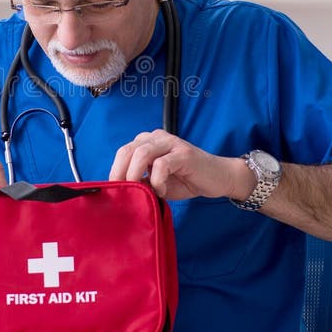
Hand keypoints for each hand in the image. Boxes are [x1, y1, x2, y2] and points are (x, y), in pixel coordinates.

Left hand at [109, 129, 252, 200]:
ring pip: (142, 153)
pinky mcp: (183, 153)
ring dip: (135, 176)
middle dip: (120, 174)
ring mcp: (171, 143)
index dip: (114, 172)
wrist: (218, 178)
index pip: (123, 152)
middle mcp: (156, 137)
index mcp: (147, 142)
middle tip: (122, 193)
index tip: (113, 192)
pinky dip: (157, 181)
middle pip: (127, 150)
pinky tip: (161, 191)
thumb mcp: (157, 183)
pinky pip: (161, 164)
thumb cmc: (186, 180)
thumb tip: (120, 192)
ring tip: (140, 192)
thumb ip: (140, 183)